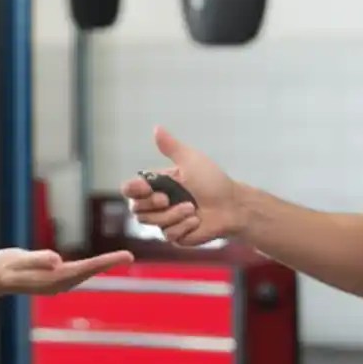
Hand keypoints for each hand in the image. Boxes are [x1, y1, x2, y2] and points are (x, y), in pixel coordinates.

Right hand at [0, 248, 133, 296]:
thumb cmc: (4, 267)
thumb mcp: (18, 260)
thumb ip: (37, 259)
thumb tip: (56, 260)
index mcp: (54, 277)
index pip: (87, 267)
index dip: (106, 261)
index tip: (125, 256)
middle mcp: (58, 283)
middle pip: (89, 272)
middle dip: (108, 264)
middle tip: (128, 256)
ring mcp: (55, 284)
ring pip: (84, 274)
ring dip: (100, 267)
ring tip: (116, 259)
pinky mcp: (51, 280)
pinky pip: (76, 274)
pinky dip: (88, 268)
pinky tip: (92, 265)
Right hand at [120, 126, 242, 246]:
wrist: (231, 205)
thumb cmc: (213, 181)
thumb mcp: (190, 160)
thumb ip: (171, 147)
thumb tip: (156, 128)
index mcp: (157, 184)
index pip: (131, 190)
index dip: (133, 190)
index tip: (145, 188)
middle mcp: (158, 204)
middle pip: (136, 209)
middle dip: (152, 204)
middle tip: (167, 199)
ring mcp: (166, 221)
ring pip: (152, 223)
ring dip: (173, 215)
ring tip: (192, 208)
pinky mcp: (176, 235)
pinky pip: (169, 234)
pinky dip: (184, 226)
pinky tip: (196, 220)